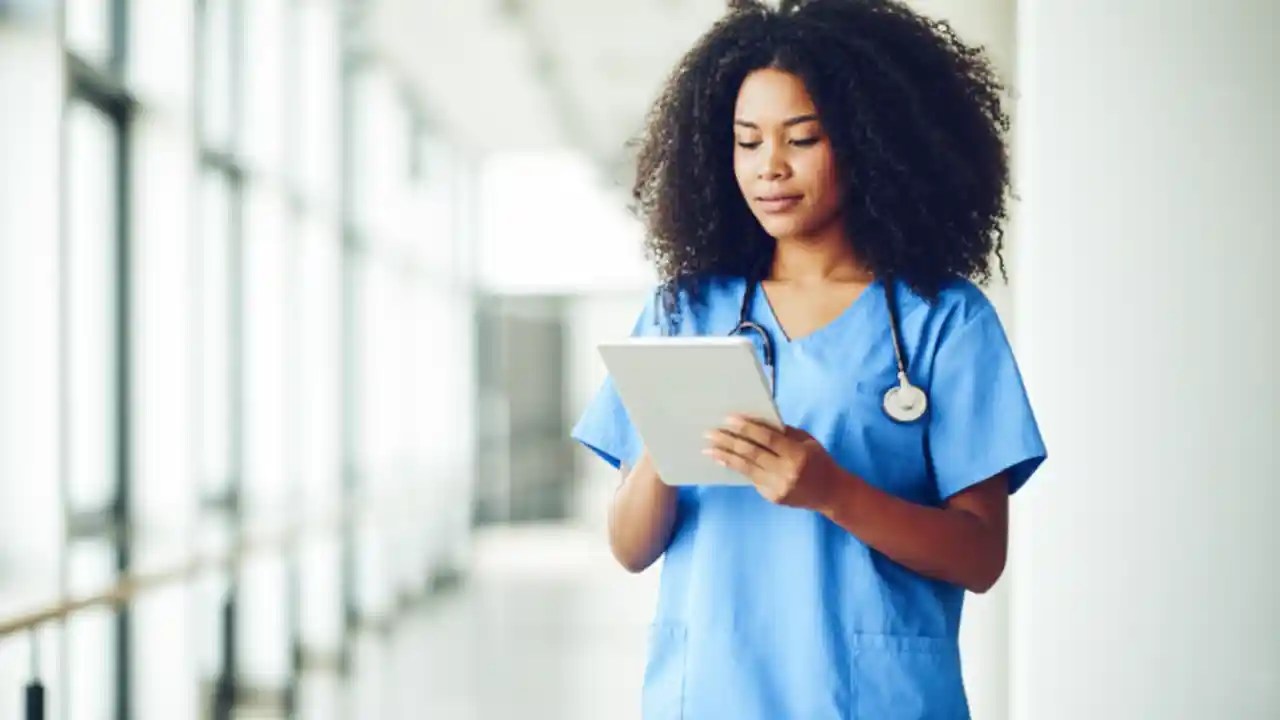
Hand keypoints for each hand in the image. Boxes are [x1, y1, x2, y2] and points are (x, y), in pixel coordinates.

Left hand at [703, 415, 844, 511]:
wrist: (831, 493)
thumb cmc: (818, 460)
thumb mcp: (807, 441)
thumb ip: (783, 432)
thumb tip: (754, 421)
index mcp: (798, 455)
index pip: (767, 439)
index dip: (747, 428)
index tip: (728, 419)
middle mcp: (786, 473)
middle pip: (752, 454)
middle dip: (728, 441)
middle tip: (710, 433)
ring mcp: (777, 487)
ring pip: (746, 468)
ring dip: (725, 456)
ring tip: (708, 448)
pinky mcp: (772, 497)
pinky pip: (751, 478)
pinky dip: (736, 467)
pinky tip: (723, 459)